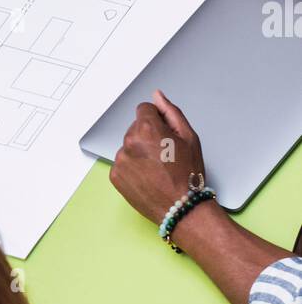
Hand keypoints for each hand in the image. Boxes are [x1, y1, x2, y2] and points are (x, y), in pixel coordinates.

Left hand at [109, 90, 206, 224]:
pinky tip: (148, 177)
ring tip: (157, 168)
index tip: (165, 134)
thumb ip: (170, 112)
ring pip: (128, 146)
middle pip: (136, 128)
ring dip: (139, 152)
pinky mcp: (115, 175)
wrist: (181, 207)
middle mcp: (129, 142)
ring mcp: (120, 160)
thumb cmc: (188, 175)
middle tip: (165, 155)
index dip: (157, 120)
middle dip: (148, 136)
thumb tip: (157, 96)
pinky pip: (122, 163)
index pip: (144, 109)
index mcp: (147, 129)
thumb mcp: (189, 137)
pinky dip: (132, 167)